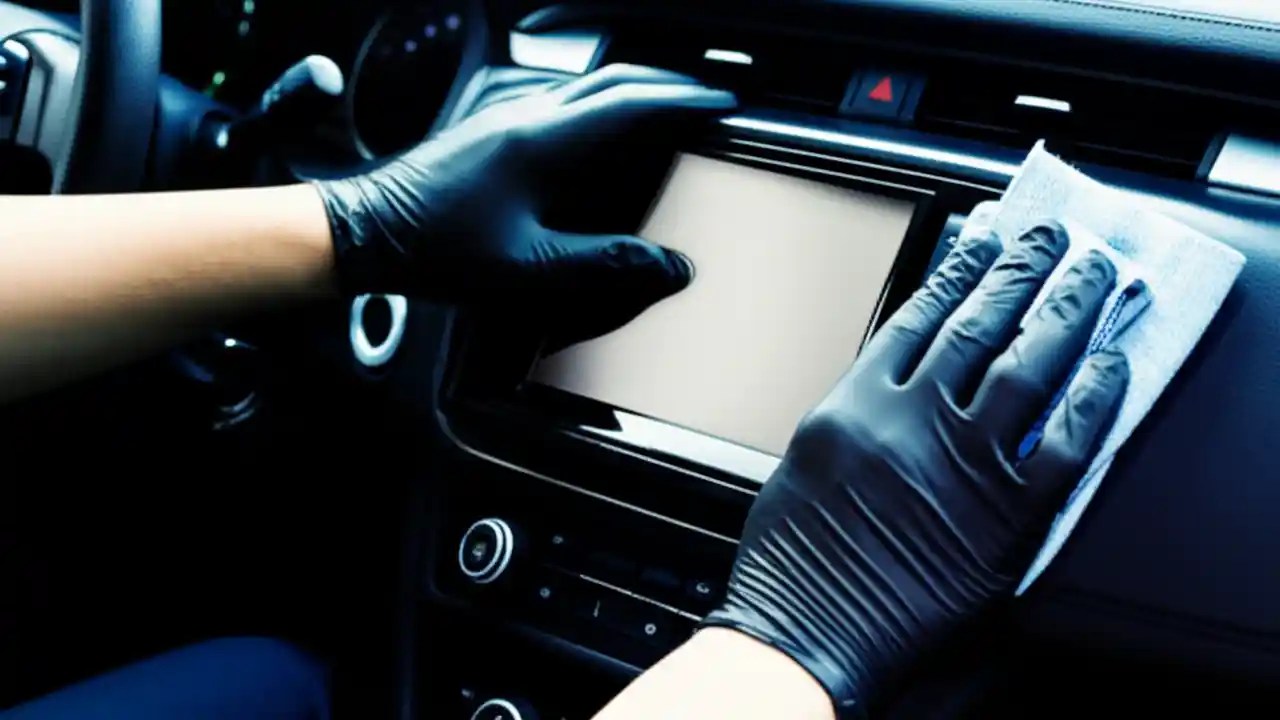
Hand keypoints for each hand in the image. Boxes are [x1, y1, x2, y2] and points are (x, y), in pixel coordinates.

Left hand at [315, 64, 735, 348]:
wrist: (367, 232)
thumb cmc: (436, 249)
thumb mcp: (529, 267)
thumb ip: (604, 263)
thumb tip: (669, 266)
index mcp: (543, 143)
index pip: (632, 105)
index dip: (684, 102)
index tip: (721, 105)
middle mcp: (526, 117)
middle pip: (613, 80)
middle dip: (666, 85)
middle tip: (703, 100)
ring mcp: (504, 117)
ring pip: (585, 85)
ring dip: (632, 89)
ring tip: (664, 107)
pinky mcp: (488, 128)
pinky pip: (558, 99)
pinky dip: (597, 103)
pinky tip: (599, 129)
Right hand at [703, 223, 1129, 714]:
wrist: (805, 631)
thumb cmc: (795, 558)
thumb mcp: (808, 457)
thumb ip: (858, 406)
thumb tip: (909, 367)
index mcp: (852, 405)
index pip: (920, 315)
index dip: (961, 268)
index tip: (987, 237)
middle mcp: (909, 422)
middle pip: (979, 323)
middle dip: (1022, 269)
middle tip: (1051, 238)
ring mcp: (960, 465)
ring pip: (1027, 364)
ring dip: (1066, 310)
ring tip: (1091, 275)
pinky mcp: (1003, 516)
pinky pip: (1064, 444)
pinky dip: (1093, 400)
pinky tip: (1110, 365)